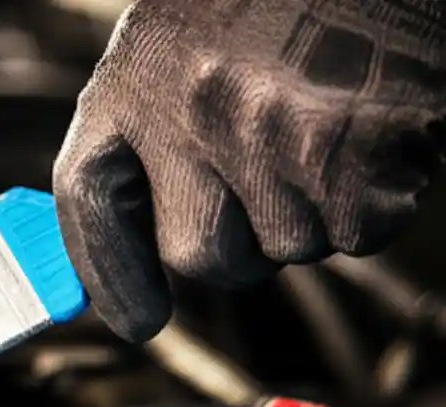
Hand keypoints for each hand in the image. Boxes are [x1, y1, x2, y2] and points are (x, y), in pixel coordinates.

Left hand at [54, 0, 445, 341]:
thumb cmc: (268, 5)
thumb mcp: (174, 49)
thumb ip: (141, 142)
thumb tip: (123, 261)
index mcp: (129, 80)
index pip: (87, 203)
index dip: (109, 274)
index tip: (138, 320)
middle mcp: (188, 110)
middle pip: (198, 256)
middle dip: (239, 248)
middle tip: (270, 188)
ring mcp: (270, 132)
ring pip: (287, 249)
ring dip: (311, 214)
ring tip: (324, 131)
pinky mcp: (354, 151)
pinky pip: (358, 234)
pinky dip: (373, 205)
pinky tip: (369, 139)